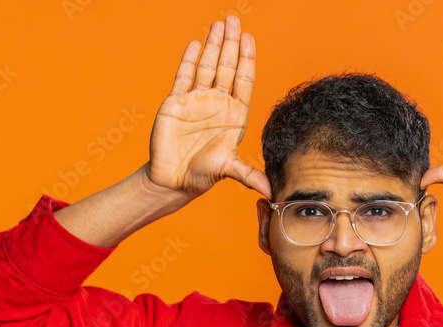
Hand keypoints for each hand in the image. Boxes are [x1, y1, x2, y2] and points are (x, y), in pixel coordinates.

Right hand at [143, 14, 270, 202]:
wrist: (172, 179)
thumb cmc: (202, 175)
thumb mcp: (228, 170)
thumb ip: (248, 176)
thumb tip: (270, 192)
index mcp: (234, 116)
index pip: (243, 81)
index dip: (247, 60)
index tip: (249, 39)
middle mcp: (217, 104)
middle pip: (227, 68)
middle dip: (231, 44)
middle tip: (234, 19)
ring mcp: (196, 101)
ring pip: (207, 67)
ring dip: (214, 45)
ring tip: (220, 23)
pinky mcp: (176, 102)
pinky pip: (184, 76)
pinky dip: (189, 59)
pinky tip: (196, 43)